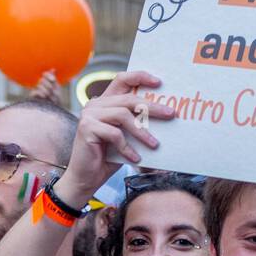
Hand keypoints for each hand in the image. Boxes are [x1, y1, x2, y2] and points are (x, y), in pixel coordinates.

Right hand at [29, 69, 60, 104]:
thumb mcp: (57, 88)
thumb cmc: (57, 99)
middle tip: (52, 90)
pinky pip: (35, 91)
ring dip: (46, 90)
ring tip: (50, 96)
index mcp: (47, 80)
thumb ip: (54, 79)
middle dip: (48, 85)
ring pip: (39, 85)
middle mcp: (41, 84)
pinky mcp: (33, 96)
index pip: (45, 74)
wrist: (55, 109)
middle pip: (42, 79)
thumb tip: (53, 69)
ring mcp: (36, 90)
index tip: (53, 80)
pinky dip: (40, 93)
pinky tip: (44, 97)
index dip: (48, 75)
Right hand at [57, 70, 173, 205]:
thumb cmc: (107, 158)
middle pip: (128, 99)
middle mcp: (95, 104)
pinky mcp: (86, 128)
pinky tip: (135, 158)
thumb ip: (136, 123)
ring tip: (155, 145)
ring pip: (123, 115)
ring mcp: (89, 115)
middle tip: (170, 114)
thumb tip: (163, 116)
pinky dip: (127, 148)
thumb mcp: (126, 137)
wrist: (85, 179)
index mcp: (105, 102)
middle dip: (152, 107)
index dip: (140, 77)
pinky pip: (115, 134)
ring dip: (142, 131)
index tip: (159, 83)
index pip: (122, 79)